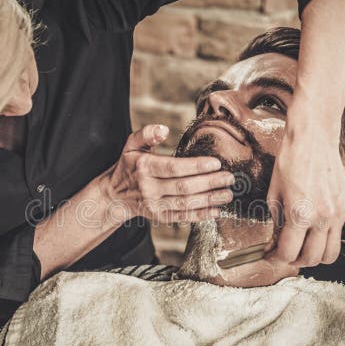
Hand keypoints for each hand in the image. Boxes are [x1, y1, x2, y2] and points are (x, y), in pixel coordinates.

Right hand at [100, 124, 234, 223]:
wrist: (114, 195)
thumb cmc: (129, 165)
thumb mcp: (131, 145)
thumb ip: (146, 133)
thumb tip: (164, 128)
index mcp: (144, 167)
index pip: (173, 167)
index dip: (196, 166)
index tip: (217, 163)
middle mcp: (148, 188)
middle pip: (183, 187)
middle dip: (209, 183)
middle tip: (229, 178)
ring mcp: (154, 205)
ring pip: (185, 203)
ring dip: (209, 200)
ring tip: (228, 194)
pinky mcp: (159, 217)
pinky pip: (183, 217)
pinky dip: (201, 215)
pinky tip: (217, 210)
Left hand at [265, 125, 344, 266]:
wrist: (312, 139)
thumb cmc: (290, 161)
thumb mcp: (274, 194)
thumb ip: (276, 223)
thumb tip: (274, 242)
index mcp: (299, 214)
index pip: (288, 253)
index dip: (276, 259)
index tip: (271, 255)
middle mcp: (322, 217)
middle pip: (311, 258)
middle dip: (295, 260)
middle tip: (287, 253)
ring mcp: (339, 213)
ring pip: (332, 254)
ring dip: (318, 257)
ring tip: (308, 248)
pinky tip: (342, 246)